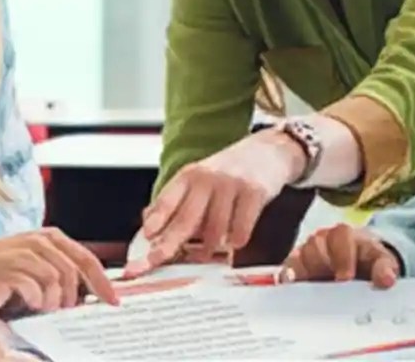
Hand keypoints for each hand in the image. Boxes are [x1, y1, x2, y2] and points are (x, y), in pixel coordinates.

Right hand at [0, 228, 119, 313]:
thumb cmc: (0, 266)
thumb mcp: (35, 265)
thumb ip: (59, 272)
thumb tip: (87, 295)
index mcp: (53, 238)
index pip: (87, 259)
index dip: (102, 282)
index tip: (112, 301)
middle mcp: (42, 240)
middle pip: (75, 271)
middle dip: (73, 296)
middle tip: (64, 308)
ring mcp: (26, 250)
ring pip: (57, 279)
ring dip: (53, 300)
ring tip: (43, 305)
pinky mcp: (10, 263)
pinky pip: (34, 286)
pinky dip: (36, 299)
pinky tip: (29, 302)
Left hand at [124, 130, 304, 277]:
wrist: (269, 151)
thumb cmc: (230, 171)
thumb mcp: (199, 178)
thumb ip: (176, 201)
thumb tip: (149, 224)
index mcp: (189, 176)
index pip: (166, 201)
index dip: (155, 222)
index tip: (144, 238)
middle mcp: (207, 179)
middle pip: (184, 221)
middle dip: (166, 247)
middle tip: (152, 264)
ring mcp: (230, 185)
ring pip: (213, 231)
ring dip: (208, 249)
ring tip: (209, 252)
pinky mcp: (253, 193)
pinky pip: (240, 230)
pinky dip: (236, 242)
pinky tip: (235, 239)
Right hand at [280, 223, 399, 286]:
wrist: (358, 263)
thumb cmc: (368, 260)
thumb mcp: (382, 262)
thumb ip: (385, 268)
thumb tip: (387, 280)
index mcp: (344, 235)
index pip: (340, 239)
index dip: (342, 258)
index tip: (345, 278)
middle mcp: (321, 239)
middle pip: (315, 247)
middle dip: (322, 265)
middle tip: (329, 285)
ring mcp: (305, 251)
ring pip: (298, 257)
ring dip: (304, 273)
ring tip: (310, 291)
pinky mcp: (295, 266)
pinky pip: (286, 269)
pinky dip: (287, 277)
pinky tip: (288, 287)